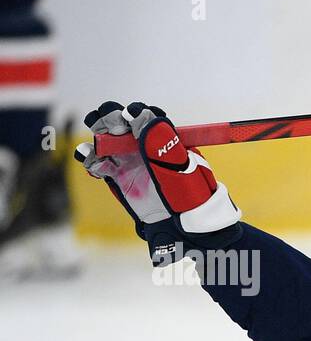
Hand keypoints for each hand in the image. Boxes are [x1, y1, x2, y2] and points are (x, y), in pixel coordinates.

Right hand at [74, 101, 239, 263]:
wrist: (183, 226)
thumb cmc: (189, 195)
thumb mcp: (178, 168)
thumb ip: (160, 142)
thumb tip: (141, 114)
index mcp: (162, 137)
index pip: (144, 115)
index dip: (134, 113)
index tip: (128, 119)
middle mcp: (142, 143)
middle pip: (118, 120)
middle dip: (109, 120)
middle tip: (111, 131)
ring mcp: (127, 158)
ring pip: (104, 139)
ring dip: (96, 139)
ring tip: (98, 151)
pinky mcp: (116, 175)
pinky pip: (98, 162)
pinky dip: (92, 161)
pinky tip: (96, 166)